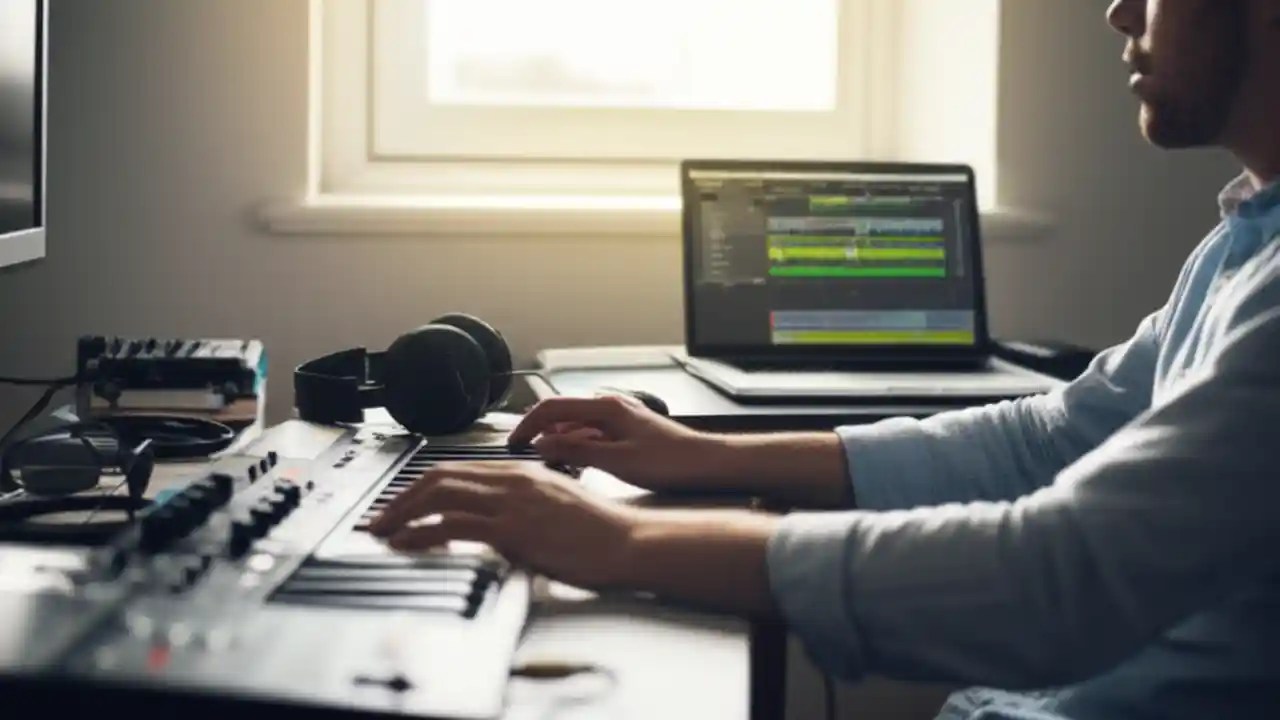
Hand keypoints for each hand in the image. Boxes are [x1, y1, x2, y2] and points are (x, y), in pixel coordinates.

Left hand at [366, 461, 638, 589]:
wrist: (627, 542)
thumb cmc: (600, 531)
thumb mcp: (557, 505)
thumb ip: (526, 504)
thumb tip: (499, 518)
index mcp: (521, 472)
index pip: (458, 470)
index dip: (421, 486)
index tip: (402, 504)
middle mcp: (512, 480)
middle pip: (440, 476)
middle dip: (402, 497)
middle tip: (380, 517)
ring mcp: (512, 502)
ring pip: (440, 495)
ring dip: (402, 513)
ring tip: (382, 531)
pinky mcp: (513, 529)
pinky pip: (454, 525)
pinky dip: (421, 533)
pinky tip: (406, 543)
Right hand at [506, 396, 726, 492]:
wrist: (706, 465)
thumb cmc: (670, 462)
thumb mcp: (617, 461)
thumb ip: (576, 451)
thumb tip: (542, 445)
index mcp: (606, 408)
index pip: (553, 408)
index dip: (528, 425)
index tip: (513, 443)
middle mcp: (611, 408)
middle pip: (563, 416)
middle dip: (541, 435)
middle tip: (526, 458)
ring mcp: (619, 419)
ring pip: (577, 428)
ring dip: (560, 444)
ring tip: (551, 467)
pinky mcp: (627, 433)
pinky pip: (593, 436)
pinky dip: (579, 449)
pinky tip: (578, 468)